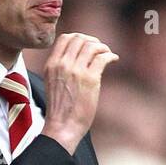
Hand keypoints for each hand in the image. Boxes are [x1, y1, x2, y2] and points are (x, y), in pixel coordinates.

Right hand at [40, 33, 118, 154]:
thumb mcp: (53, 82)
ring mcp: (76, 70)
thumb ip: (61, 68)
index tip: (86, 44)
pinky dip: (110, 55)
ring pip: (92, 45)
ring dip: (103, 47)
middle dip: (92, 41)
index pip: (65, 38)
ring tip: (108, 53)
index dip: (78, 37)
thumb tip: (77, 56)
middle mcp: (63, 64)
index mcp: (51, 64)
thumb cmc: (59, 110)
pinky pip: (103, 57)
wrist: (62, 127)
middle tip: (100, 48)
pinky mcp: (90, 79)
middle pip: (80, 38)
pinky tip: (114, 59)